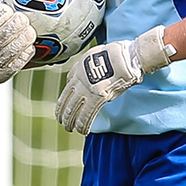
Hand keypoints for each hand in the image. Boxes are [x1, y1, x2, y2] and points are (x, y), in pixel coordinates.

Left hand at [55, 25, 173, 133]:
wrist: (125, 56)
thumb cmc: (113, 54)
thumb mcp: (90, 57)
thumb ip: (80, 69)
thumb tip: (73, 79)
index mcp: (77, 72)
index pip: (65, 92)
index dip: (61, 104)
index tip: (60, 110)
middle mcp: (80, 82)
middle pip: (67, 103)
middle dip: (63, 115)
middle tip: (62, 123)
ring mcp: (88, 90)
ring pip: (74, 110)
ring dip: (71, 122)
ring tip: (70, 129)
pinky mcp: (98, 97)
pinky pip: (87, 114)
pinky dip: (83, 124)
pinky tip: (82, 130)